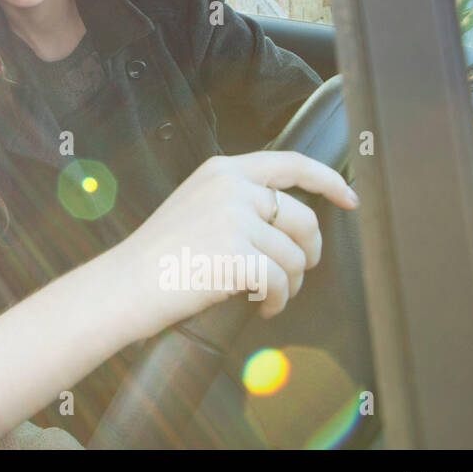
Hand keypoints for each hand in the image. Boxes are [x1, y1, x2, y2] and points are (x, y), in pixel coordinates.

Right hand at [114, 152, 358, 337]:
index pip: (290, 163)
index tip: (348, 197)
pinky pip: (281, 282)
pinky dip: (277, 301)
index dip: (328, 180)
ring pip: (294, 257)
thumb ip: (235, 201)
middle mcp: (231, 188)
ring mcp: (234, 219)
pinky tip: (261, 307)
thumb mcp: (194, 206)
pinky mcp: (237, 254)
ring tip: (269, 296)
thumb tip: (284, 221)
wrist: (124, 285)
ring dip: (289, 284)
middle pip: (303, 218)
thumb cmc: (155, 256)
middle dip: (309, 252)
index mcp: (221, 171)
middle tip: (297, 273)